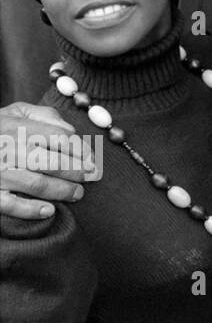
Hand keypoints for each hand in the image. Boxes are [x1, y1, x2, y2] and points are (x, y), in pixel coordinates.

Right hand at [0, 104, 91, 219]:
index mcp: (19, 128)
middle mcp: (9, 150)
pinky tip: (49, 211)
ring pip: (36, 184)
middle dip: (77, 171)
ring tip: (78, 194)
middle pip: (52, 162)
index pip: (60, 138)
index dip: (81, 150)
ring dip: (61, 191)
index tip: (92, 159)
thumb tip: (70, 130)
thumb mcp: (18, 112)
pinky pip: (10, 205)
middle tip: (93, 176)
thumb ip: (45, 115)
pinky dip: (30, 210)